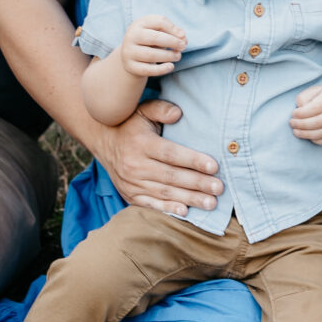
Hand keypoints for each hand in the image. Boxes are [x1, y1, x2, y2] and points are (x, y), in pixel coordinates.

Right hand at [92, 98, 223, 216]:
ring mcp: (131, 182)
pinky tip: (185, 212)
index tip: (214, 167)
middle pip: (171, 176)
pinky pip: (150, 204)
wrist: (102, 140)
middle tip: (219, 188)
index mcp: (141, 143)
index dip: (193, 161)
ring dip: (189, 199)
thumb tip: (178, 114)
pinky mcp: (129, 194)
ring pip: (164, 192)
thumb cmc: (130, 124)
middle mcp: (134, 165)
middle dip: (197, 183)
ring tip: (211, 203)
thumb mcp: (142, 110)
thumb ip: (160, 109)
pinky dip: (168, 209)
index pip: (171, 154)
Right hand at [118, 16, 185, 76]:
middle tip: (183, 46)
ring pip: (151, 55)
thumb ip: (172, 32)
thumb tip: (183, 38)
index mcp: (139, 23)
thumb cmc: (150, 41)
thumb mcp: (159, 32)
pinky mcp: (131, 66)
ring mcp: (129, 52)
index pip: (159, 22)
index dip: (173, 29)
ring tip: (178, 56)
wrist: (131, 55)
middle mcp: (131, 36)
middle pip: (154, 38)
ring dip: (169, 56)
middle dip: (172, 42)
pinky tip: (171, 66)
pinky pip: (147, 70)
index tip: (183, 36)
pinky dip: (162, 69)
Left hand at [290, 84, 321, 145]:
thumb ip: (304, 98)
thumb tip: (300, 110)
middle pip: (320, 122)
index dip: (301, 113)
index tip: (293, 114)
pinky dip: (317, 141)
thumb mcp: (313, 91)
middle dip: (302, 125)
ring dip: (307, 134)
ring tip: (296, 132)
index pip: (316, 108)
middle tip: (292, 124)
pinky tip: (308, 137)